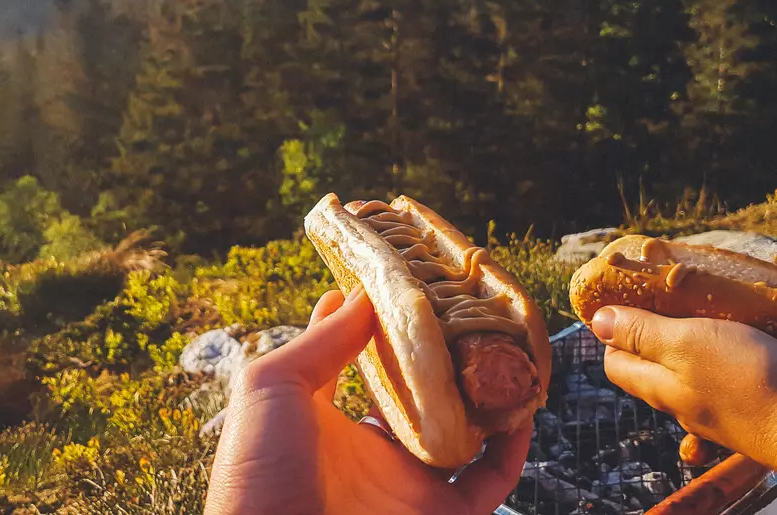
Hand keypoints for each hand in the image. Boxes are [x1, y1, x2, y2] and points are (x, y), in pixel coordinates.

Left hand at [205, 288, 531, 514]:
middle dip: (451, 360)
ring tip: (507, 352)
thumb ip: (318, 342)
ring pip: (467, 434)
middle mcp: (377, 455)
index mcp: (333, 425)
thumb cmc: (256, 474)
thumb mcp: (271, 389)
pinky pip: (491, 479)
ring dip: (489, 397)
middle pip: (427, 399)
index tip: (418, 289)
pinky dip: (512, 446)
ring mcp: (412, 486)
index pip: (372, 369)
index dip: (393, 331)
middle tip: (475, 314)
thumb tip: (359, 294)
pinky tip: (521, 408)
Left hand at [590, 306, 776, 496]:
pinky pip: (734, 380)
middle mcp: (686, 404)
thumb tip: (597, 323)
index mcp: (661, 389)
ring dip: (698, 341)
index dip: (615, 330)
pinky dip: (735, 356)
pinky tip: (752, 337)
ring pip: (696, 372)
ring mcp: (723, 410)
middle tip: (672, 291)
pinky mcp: (759, 408)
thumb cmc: (754, 383)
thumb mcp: (688, 344)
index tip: (629, 296)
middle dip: (655, 329)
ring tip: (713, 307)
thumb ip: (643, 334)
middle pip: (654, 366)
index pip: (617, 363)